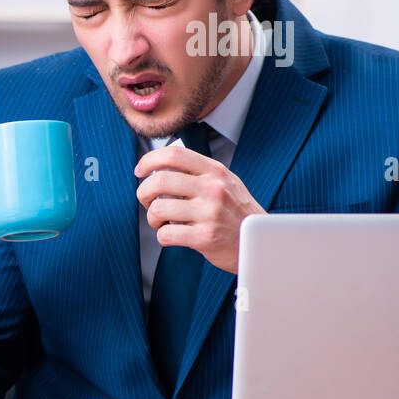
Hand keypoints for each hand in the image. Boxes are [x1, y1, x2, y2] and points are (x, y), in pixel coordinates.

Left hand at [134, 144, 265, 274]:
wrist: (259, 243)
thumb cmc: (236, 213)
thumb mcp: (226, 183)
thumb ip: (198, 173)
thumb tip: (157, 167)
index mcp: (215, 172)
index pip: (173, 155)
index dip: (149, 160)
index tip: (140, 171)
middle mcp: (213, 189)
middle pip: (159, 181)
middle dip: (144, 193)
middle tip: (147, 201)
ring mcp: (210, 213)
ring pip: (158, 209)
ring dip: (152, 218)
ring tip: (161, 222)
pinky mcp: (206, 237)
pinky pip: (166, 234)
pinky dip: (162, 236)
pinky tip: (172, 235)